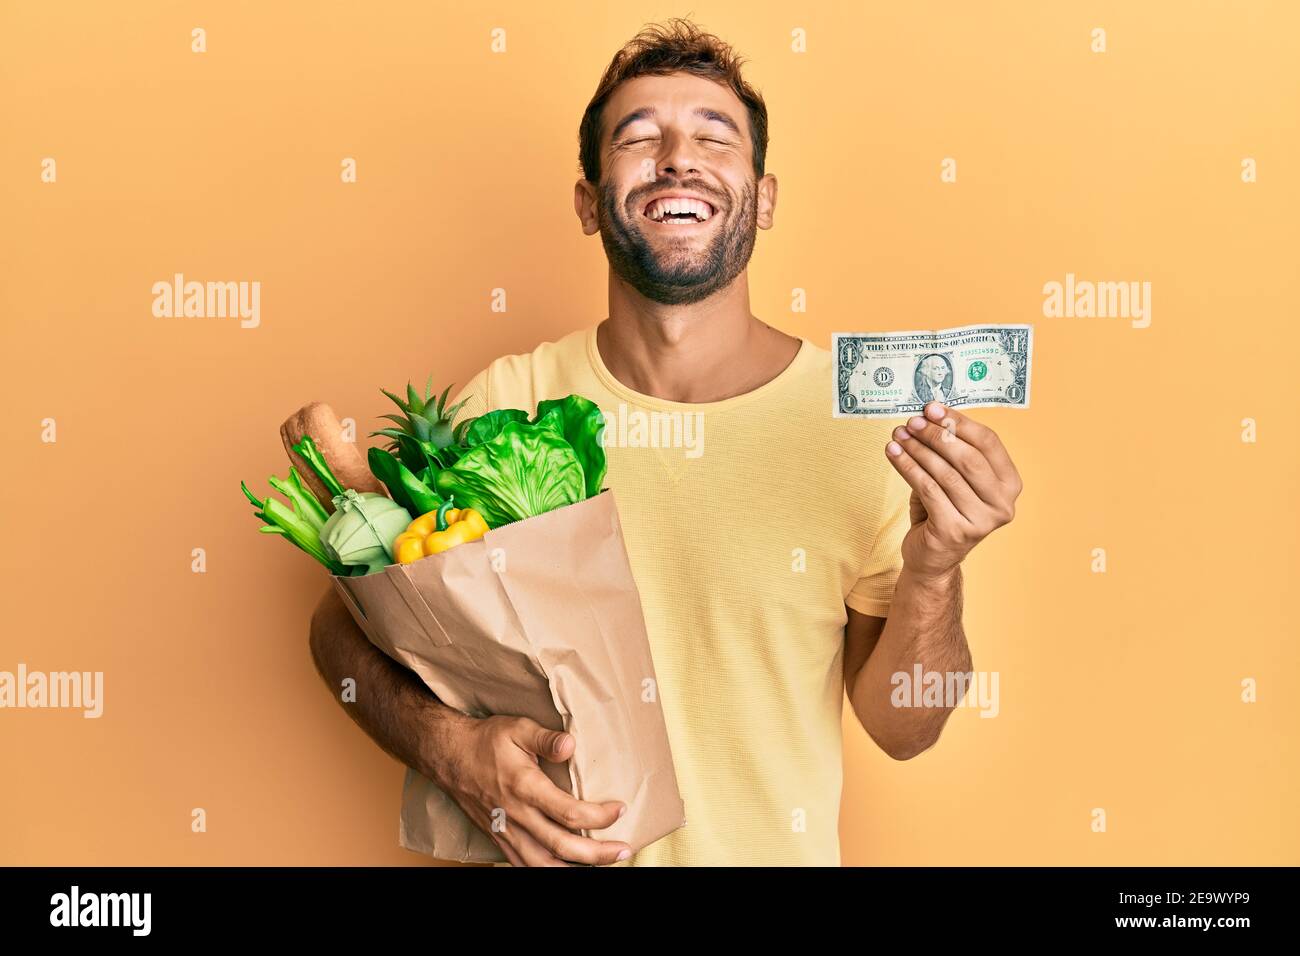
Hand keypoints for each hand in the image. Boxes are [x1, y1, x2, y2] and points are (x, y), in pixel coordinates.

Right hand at [431, 713, 631, 866]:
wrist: (449, 757)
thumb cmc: (486, 741)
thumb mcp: (517, 728)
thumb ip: (546, 739)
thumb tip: (571, 745)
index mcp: (524, 787)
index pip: (569, 812)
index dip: (599, 816)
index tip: (620, 808)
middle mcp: (517, 816)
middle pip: (563, 846)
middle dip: (599, 853)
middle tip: (625, 849)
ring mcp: (507, 832)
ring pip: (544, 864)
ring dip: (577, 868)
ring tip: (603, 864)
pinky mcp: (500, 839)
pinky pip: (526, 865)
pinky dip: (550, 870)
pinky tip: (568, 867)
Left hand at [884, 401, 1022, 579]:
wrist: (933, 557)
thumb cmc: (944, 510)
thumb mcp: (955, 478)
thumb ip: (951, 450)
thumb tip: (930, 414)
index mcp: (1010, 484)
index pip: (989, 442)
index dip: (960, 421)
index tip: (932, 408)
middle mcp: (1002, 504)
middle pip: (968, 458)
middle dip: (936, 434)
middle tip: (912, 421)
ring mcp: (981, 521)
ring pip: (945, 474)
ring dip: (918, 449)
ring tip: (898, 435)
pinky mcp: (954, 531)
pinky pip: (928, 489)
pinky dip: (908, 467)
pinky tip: (893, 454)